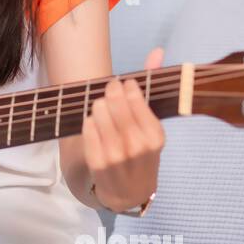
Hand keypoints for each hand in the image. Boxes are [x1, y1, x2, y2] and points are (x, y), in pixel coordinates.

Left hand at [81, 46, 165, 213]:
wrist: (128, 192)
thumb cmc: (141, 152)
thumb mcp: (152, 124)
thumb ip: (154, 85)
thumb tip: (157, 51)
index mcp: (156, 135)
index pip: (134, 95)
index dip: (125, 86)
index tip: (125, 87)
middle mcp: (138, 146)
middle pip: (113, 101)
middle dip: (109, 92)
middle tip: (110, 93)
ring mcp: (117, 155)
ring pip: (98, 111)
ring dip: (98, 106)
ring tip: (103, 111)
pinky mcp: (97, 162)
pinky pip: (87, 127)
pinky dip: (89, 122)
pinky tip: (96, 126)